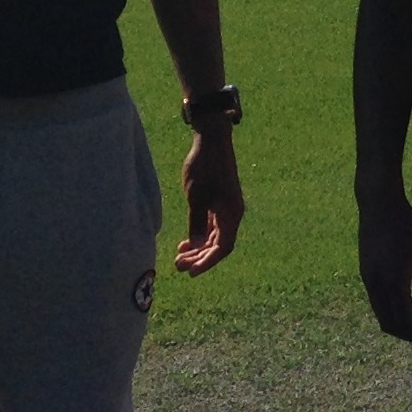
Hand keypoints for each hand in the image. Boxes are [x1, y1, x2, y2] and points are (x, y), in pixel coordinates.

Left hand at [174, 127, 242, 274]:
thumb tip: (197, 245)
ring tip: (179, 256)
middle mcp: (232, 213)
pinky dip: (200, 235)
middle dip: (200, 258)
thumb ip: (197, 222)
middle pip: (219, 245)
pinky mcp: (219, 201)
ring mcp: (226, 207)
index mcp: (231, 214)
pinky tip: (186, 242)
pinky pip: (212, 226)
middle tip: (179, 266)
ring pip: (215, 236)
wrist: (211, 139)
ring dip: (199, 248)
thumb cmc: (204, 167)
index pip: (222, 248)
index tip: (190, 272)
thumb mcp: (196, 197)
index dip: (207, 262)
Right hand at [356, 181, 411, 341]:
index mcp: (392, 279)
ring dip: (399, 320)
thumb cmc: (406, 224)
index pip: (401, 319)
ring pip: (380, 314)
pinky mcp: (365, 273)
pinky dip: (391, 309)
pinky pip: (377, 301)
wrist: (378, 204)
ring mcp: (367, 279)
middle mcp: (375, 284)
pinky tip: (407, 299)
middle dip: (407, 332)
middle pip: (388, 323)